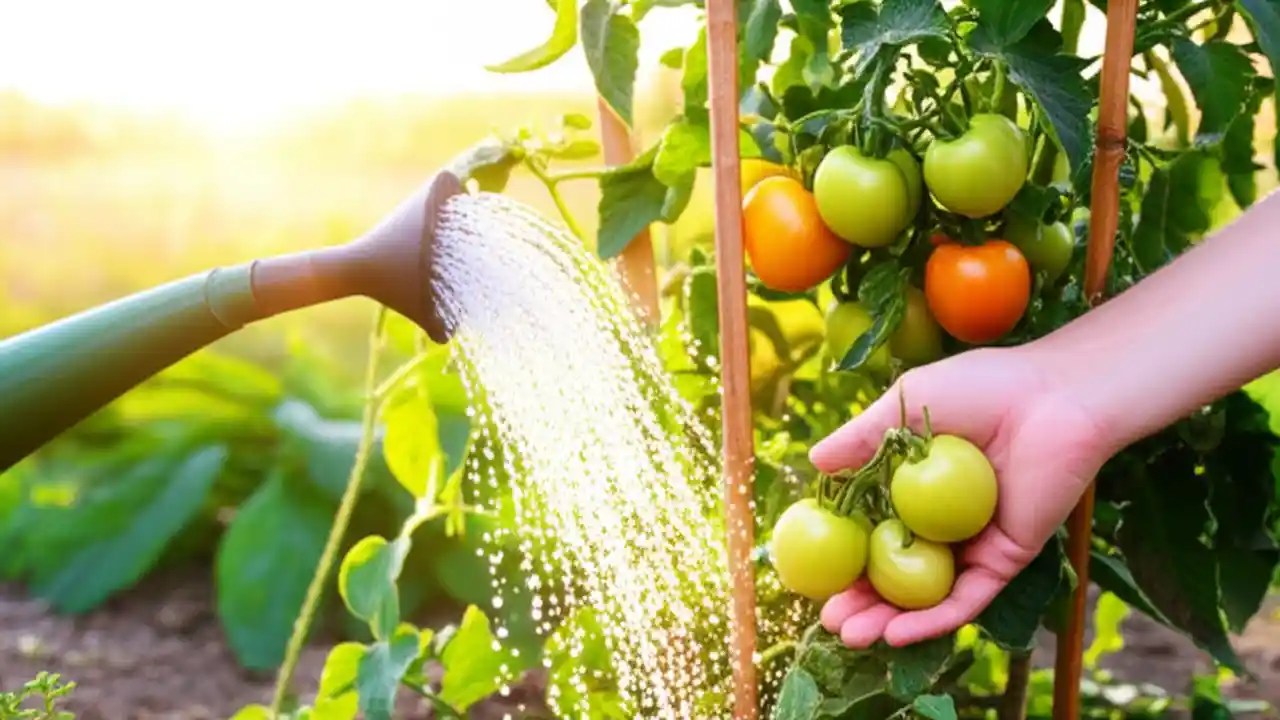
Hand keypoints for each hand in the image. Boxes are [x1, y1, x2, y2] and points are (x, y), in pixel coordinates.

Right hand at [809, 347, 1109, 647]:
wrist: (1055, 397)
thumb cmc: (985, 387)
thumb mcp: (904, 407)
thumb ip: (861, 438)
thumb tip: (814, 463)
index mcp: (914, 485)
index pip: (869, 530)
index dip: (841, 556)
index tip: (809, 576)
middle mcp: (940, 520)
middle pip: (892, 571)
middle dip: (859, 601)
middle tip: (827, 621)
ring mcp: (971, 543)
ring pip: (924, 594)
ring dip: (886, 620)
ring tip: (850, 636)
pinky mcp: (1004, 558)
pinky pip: (965, 598)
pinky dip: (931, 620)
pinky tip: (896, 633)